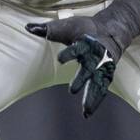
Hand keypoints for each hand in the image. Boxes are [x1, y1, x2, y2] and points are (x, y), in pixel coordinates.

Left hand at [27, 0, 139, 117]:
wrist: (111, 30)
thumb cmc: (84, 28)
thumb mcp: (66, 26)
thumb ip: (48, 29)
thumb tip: (28, 27)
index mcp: (86, 42)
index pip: (77, 48)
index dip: (69, 54)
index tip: (60, 59)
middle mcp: (96, 56)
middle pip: (88, 68)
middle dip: (81, 79)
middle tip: (71, 90)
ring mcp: (102, 67)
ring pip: (97, 83)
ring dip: (91, 96)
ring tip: (85, 111)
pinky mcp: (106, 75)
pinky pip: (101, 89)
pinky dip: (95, 101)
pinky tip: (87, 113)